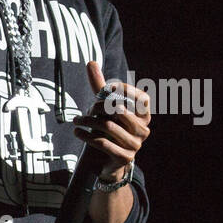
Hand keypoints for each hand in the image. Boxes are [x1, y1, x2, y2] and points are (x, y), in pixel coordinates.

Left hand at [71, 61, 151, 177]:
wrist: (105, 160)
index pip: (143, 99)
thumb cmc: (107, 128)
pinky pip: (103, 143)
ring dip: (88, 122)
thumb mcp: (104, 107)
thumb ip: (100, 86)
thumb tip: (91, 62)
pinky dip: (87, 136)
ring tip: (77, 121)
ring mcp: (136, 145)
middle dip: (99, 107)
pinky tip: (78, 132)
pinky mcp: (125, 157)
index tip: (108, 88)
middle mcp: (143, 130)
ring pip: (109, 126)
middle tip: (86, 109)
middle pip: (120, 110)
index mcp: (144, 116)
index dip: (127, 91)